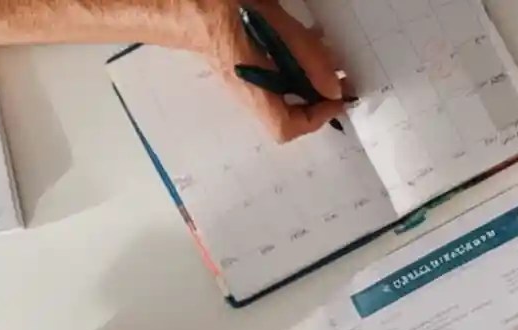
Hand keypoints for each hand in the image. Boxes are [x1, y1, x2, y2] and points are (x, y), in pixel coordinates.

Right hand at [192, 0, 344, 141]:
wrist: (179, 1)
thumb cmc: (218, 7)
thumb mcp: (272, 23)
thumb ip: (306, 54)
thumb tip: (333, 86)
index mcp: (250, 86)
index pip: (286, 127)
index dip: (317, 118)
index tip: (337, 95)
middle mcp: (245, 90)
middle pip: (288, 114)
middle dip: (317, 98)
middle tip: (338, 75)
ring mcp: (242, 79)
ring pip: (283, 95)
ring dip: (307, 81)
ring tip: (324, 56)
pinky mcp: (241, 65)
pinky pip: (272, 76)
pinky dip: (293, 65)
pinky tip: (301, 40)